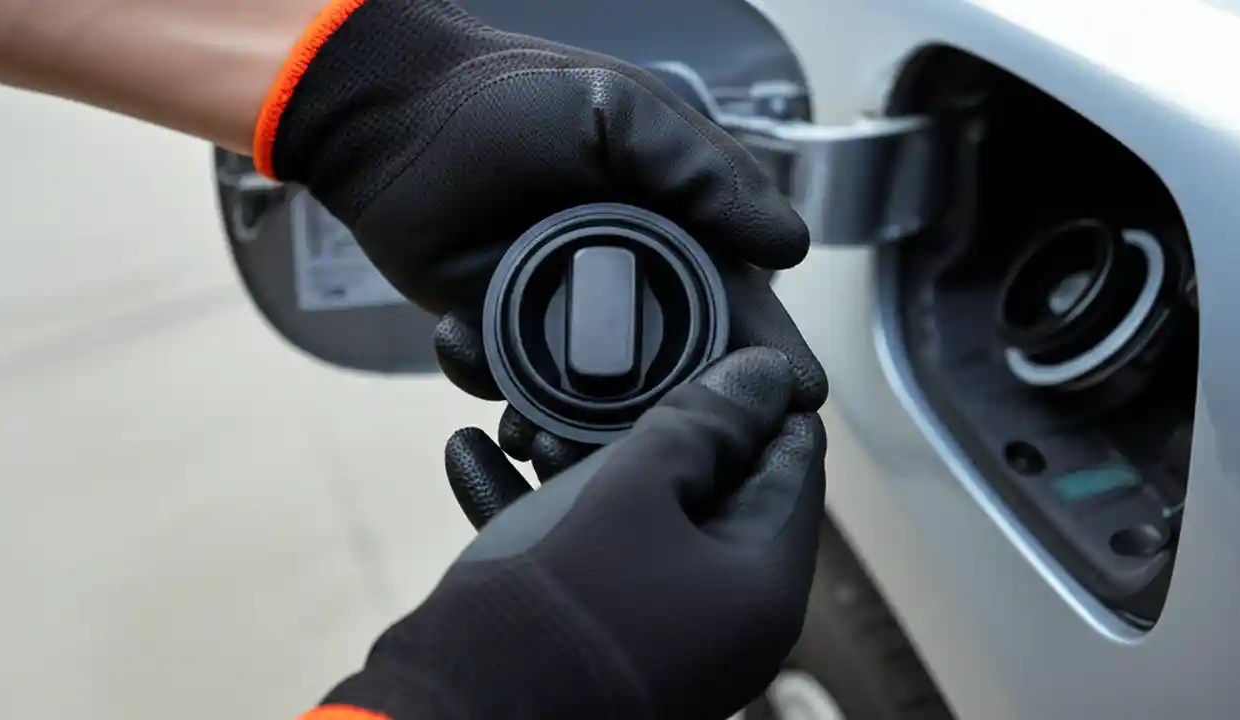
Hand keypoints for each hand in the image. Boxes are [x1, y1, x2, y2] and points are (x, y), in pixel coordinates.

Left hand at [257, 0, 826, 478]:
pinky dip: (508, 398)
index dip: (771, 351)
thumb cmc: (513, 98)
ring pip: (597, 400)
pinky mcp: (500, 337)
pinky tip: (497, 393)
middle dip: (680, 416)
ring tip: (563, 443)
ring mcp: (563, 318)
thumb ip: (704, 173)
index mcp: (671, 233)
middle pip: (676, 373)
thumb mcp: (623, 114)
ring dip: (588, 431)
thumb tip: (791, 243)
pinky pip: (517, 389)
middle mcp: (626, 284)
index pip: (737, 304)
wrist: (396, 115)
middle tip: (679, 454)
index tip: (801, 396)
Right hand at [314, 349, 826, 718]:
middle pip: (713, 488)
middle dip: (653, 427)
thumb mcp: (632, 489)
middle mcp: (728, 621)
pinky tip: (477, 457)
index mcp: (764, 586)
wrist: (446, 715)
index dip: (753, 393)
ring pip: (640, 521)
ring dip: (582, 466)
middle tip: (606, 374)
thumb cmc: (553, 605)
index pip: (792, 461)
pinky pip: (591, 562)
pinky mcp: (603, 644)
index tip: (706, 341)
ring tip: (525, 417)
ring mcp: (665, 638)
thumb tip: (769, 374)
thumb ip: (703, 422)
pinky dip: (545, 515)